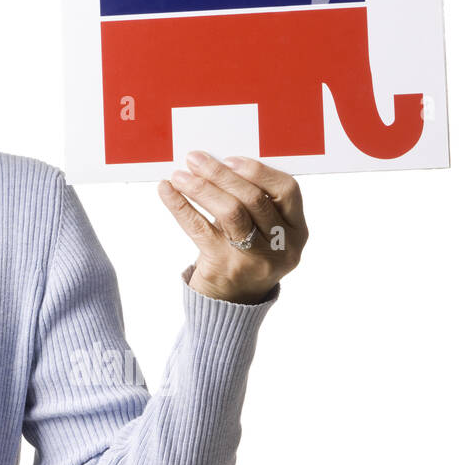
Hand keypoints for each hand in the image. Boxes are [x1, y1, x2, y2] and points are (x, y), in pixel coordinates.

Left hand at [157, 151, 307, 304]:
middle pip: (254, 199)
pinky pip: (199, 228)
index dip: (259, 171)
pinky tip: (166, 191)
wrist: (230, 305)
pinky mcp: (225, 267)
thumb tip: (215, 164)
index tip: (230, 159)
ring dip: (201, 188)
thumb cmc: (243, 256)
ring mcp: (255, 259)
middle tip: (195, 159)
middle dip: (222, 174)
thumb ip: (251, 202)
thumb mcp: (261, 232)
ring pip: (230, 212)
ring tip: (179, 175)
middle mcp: (282, 246)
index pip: (287, 190)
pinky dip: (180, 206)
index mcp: (297, 231)